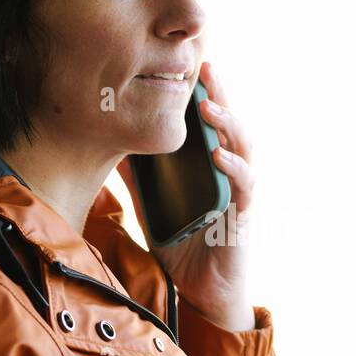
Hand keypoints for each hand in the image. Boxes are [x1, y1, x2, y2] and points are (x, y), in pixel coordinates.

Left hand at [116, 61, 255, 330]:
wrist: (202, 291)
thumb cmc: (182, 244)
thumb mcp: (151, 203)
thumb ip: (137, 176)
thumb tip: (111, 145)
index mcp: (208, 165)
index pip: (209, 122)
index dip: (203, 93)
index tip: (188, 64)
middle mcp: (229, 172)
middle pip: (230, 124)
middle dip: (220, 94)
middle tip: (205, 67)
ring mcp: (239, 191)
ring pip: (243, 147)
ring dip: (228, 124)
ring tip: (208, 105)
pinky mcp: (243, 215)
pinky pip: (245, 186)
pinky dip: (234, 168)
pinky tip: (218, 155)